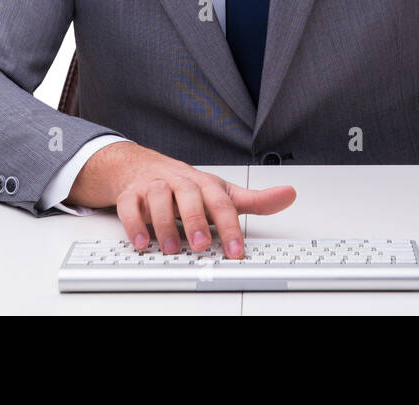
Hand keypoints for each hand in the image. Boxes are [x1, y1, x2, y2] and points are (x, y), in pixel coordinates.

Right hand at [84, 142, 296, 258]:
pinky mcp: (131, 194)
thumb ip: (254, 200)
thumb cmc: (187, 185)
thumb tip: (289, 195)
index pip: (222, 202)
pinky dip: (134, 223)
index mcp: (205, 183)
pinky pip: (130, 205)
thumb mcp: (222, 191)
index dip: (230, 227)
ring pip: (158, 198)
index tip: (237, 252)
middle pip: (189, 195)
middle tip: (202, 244)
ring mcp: (154, 187)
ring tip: (173, 248)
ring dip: (165, 224)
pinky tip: (141, 242)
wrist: (143, 167)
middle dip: (196, 220)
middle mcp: (180, 182)